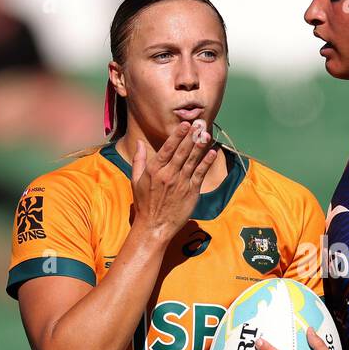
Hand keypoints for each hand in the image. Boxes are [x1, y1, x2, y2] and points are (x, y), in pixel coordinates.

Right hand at [130, 120, 215, 239]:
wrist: (154, 226)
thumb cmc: (144, 203)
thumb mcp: (136, 180)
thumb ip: (139, 160)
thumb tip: (139, 142)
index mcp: (154, 170)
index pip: (168, 149)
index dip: (178, 135)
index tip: (185, 124)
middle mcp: (168, 175)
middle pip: (182, 152)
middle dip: (191, 136)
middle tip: (199, 123)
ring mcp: (181, 183)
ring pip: (192, 161)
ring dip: (200, 146)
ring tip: (206, 133)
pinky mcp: (191, 192)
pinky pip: (200, 174)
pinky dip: (207, 163)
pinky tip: (212, 152)